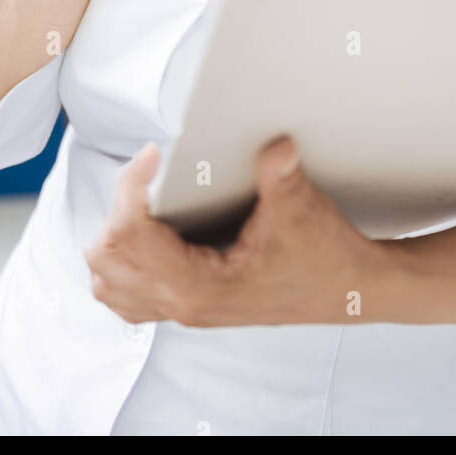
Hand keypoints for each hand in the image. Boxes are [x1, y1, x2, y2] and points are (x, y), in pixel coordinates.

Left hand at [84, 139, 389, 327]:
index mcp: (200, 286)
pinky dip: (120, 267)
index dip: (132, 185)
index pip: (131, 235)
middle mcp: (183, 304)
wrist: (348, 291)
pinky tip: (144, 238)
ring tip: (142, 202)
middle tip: (151, 173)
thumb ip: (281, 175)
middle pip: (107, 258)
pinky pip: (127, 297)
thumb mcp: (301, 210)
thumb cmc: (325, 258)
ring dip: (113, 239)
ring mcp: (183, 310)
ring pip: (108, 282)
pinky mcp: (189, 306)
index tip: (154, 154)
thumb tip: (272, 144)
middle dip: (119, 207)